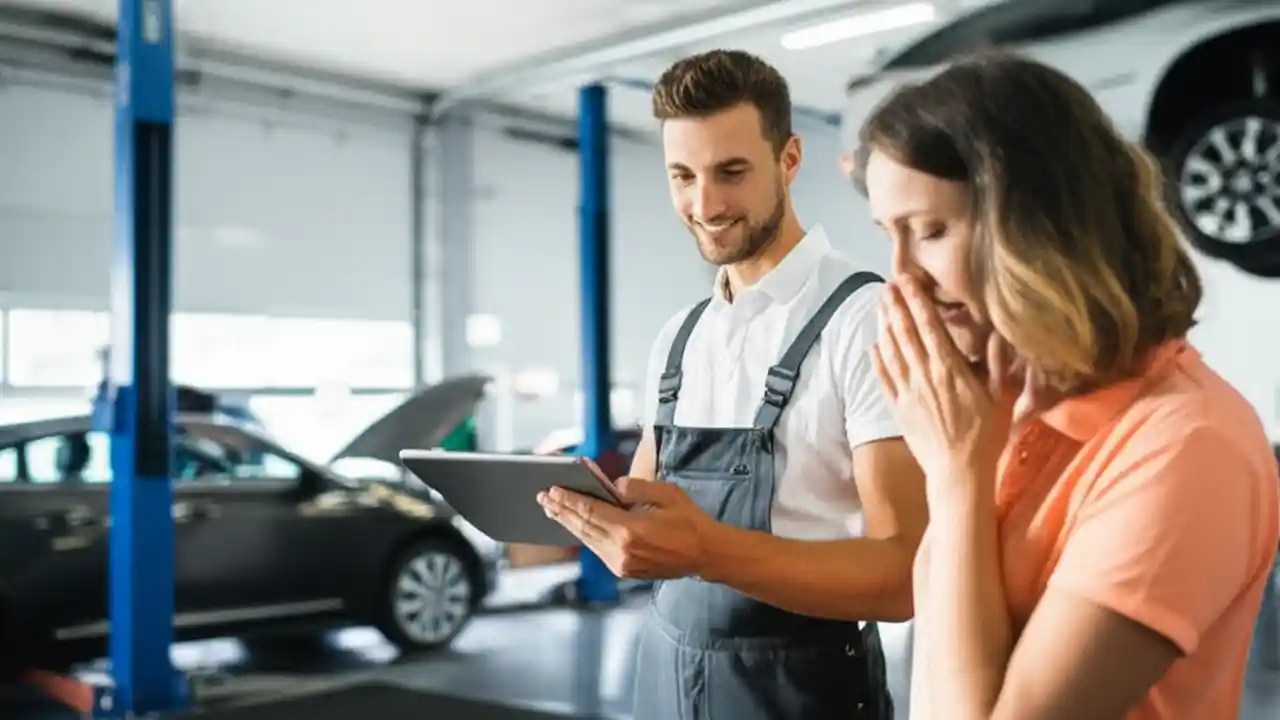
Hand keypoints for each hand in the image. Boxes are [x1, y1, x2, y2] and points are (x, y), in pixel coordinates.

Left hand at [537, 476, 716, 579]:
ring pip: (587, 540)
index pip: (590, 512)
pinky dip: (584, 534)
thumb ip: (635, 487)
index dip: (569, 500)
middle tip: (543, 497)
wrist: (705, 554)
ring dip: (569, 523)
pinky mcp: (624, 570)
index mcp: (630, 531)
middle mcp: (621, 551)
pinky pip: (597, 549)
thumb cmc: (689, 521)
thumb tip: (611, 486)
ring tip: (553, 509)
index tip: (552, 490)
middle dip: (562, 511)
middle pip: (583, 527)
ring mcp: (621, 564)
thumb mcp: (666, 494)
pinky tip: (576, 524)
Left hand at [872, 277, 1015, 496]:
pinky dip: (877, 360)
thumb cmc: (985, 436)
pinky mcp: (898, 408)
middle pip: (905, 333)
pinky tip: (873, 345)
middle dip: (895, 307)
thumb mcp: (1000, 397)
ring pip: (892, 351)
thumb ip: (998, 364)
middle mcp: (924, 375)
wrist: (958, 471)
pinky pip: (883, 379)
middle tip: (886, 285)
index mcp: (951, 369)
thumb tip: (996, 333)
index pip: (930, 326)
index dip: (918, 301)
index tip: (908, 281)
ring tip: (879, 306)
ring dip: (884, 326)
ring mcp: (908, 392)